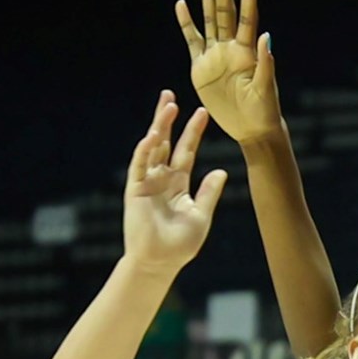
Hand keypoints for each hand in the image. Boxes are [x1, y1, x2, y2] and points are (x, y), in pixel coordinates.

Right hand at [122, 91, 228, 275]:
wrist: (160, 263)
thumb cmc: (180, 245)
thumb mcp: (201, 215)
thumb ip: (209, 192)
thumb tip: (222, 171)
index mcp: (178, 184)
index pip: (186, 151)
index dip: (193, 132)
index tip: (202, 112)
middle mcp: (161, 179)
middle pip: (166, 142)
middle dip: (168, 119)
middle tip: (172, 95)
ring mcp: (147, 182)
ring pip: (152, 148)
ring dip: (159, 127)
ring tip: (168, 105)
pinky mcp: (135, 190)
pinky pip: (139, 165)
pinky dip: (145, 150)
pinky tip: (153, 135)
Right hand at [177, 0, 280, 144]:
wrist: (250, 129)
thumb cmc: (264, 110)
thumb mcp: (266, 89)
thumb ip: (265, 63)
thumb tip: (265, 36)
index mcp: (247, 50)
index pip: (248, 15)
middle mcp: (231, 47)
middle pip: (225, 9)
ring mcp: (215, 55)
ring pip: (209, 19)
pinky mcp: (201, 67)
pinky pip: (192, 40)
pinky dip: (186, 23)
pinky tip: (181, 5)